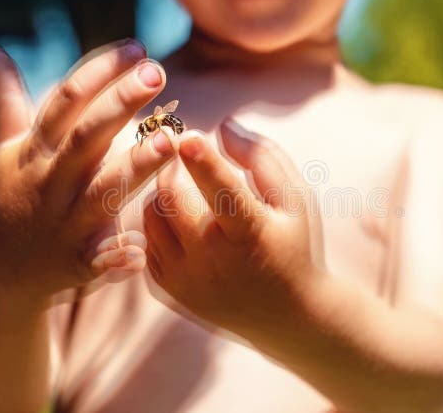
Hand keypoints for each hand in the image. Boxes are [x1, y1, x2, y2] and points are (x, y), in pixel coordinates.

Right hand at [0, 39, 174, 305]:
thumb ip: (5, 99)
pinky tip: (139, 251)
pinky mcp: (73, 265)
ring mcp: (62, 225)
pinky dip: (114, 258)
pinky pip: (96, 261)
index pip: (65, 102)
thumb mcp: (3, 150)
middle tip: (158, 74)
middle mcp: (49, 184)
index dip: (99, 73)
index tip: (138, 49)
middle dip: (120, 105)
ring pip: (101, 193)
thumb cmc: (10, 201)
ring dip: (133, 169)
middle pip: (85, 138)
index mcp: (35, 153)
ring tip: (167, 142)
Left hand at [144, 119, 324, 335]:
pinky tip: (182, 218)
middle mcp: (214, 261)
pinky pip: (148, 239)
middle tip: (180, 148)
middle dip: (172, 164)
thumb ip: (263, 157)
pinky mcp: (169, 290)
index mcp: (251, 235)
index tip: (188, 135)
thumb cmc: (292, 244)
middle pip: (172, 197)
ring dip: (163, 191)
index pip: (225, 194)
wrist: (286, 316)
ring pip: (152, 214)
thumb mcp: (295, 199)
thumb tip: (222, 126)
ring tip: (188, 187)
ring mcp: (186, 279)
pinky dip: (158, 220)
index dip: (206, 164)